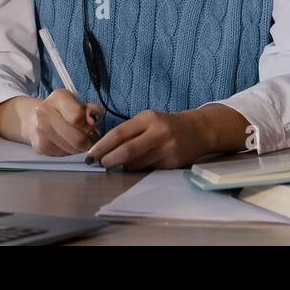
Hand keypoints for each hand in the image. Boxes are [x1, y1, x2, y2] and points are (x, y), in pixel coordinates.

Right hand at [20, 90, 102, 155]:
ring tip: (80, 141)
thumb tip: (93, 120)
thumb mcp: (80, 104)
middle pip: (78, 138)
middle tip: (90, 139)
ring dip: (81, 148)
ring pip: (72, 149)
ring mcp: (41, 130)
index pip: (78, 117)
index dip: (90, 125)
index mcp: (59, 97)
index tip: (91, 126)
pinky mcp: (40, 146)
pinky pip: (65, 155)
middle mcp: (45, 111)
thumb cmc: (64, 112)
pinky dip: (70, 152)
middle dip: (89, 141)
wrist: (35, 120)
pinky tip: (68, 144)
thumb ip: (92, 109)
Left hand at [86, 109, 213, 170]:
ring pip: (136, 164)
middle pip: (127, 151)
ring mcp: (167, 149)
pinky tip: (142, 163)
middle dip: (110, 160)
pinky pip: (148, 170)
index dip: (102, 146)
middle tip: (100, 164)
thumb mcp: (148, 121)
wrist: (199, 130)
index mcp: (149, 118)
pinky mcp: (173, 163)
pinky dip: (140, 169)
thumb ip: (129, 132)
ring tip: (123, 162)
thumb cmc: (166, 125)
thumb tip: (103, 150)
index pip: (119, 133)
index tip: (90, 155)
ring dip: (124, 166)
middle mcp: (159, 132)